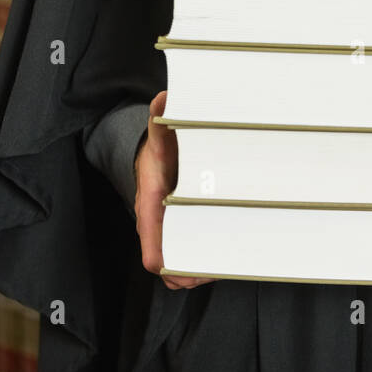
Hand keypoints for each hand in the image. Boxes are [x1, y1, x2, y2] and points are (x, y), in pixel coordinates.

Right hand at [134, 89, 210, 289]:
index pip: (150, 243)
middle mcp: (156, 223)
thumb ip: (162, 119)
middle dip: (187, 272)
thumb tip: (163, 100)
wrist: (156, 155)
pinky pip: (186, 254)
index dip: (166, 259)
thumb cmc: (161, 149)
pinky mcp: (180, 230)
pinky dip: (201, 260)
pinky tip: (223, 256)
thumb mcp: (161, 133)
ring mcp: (167, 229)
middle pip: (165, 263)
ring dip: (196, 271)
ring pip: (176, 263)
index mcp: (149, 203)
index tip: (183, 266)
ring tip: (223, 267)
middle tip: (214, 271)